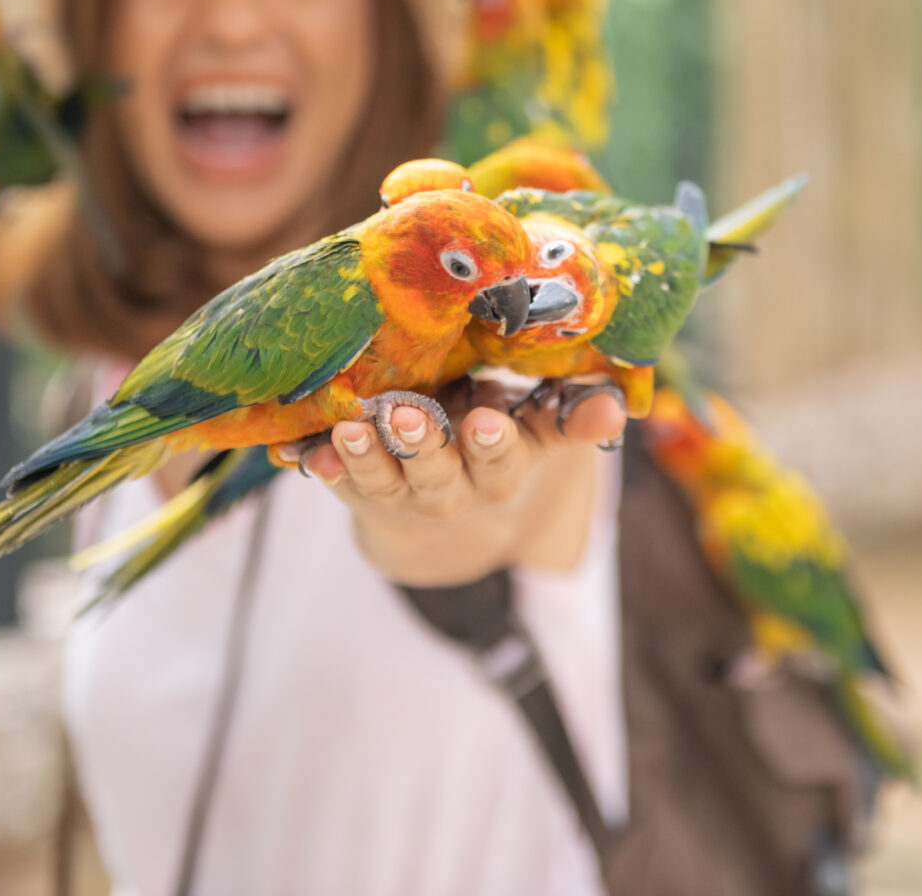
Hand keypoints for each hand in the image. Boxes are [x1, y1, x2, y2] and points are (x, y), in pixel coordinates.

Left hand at [304, 377, 624, 586]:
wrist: (450, 516)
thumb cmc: (500, 445)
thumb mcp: (542, 435)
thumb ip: (572, 416)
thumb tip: (617, 405)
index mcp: (501, 470)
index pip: (502, 460)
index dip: (494, 445)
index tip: (486, 423)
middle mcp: (450, 491)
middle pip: (436, 475)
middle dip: (422, 446)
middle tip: (406, 415)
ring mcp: (400, 494)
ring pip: (381, 482)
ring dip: (364, 456)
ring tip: (350, 428)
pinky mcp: (358, 490)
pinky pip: (337, 482)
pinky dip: (321, 466)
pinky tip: (304, 449)